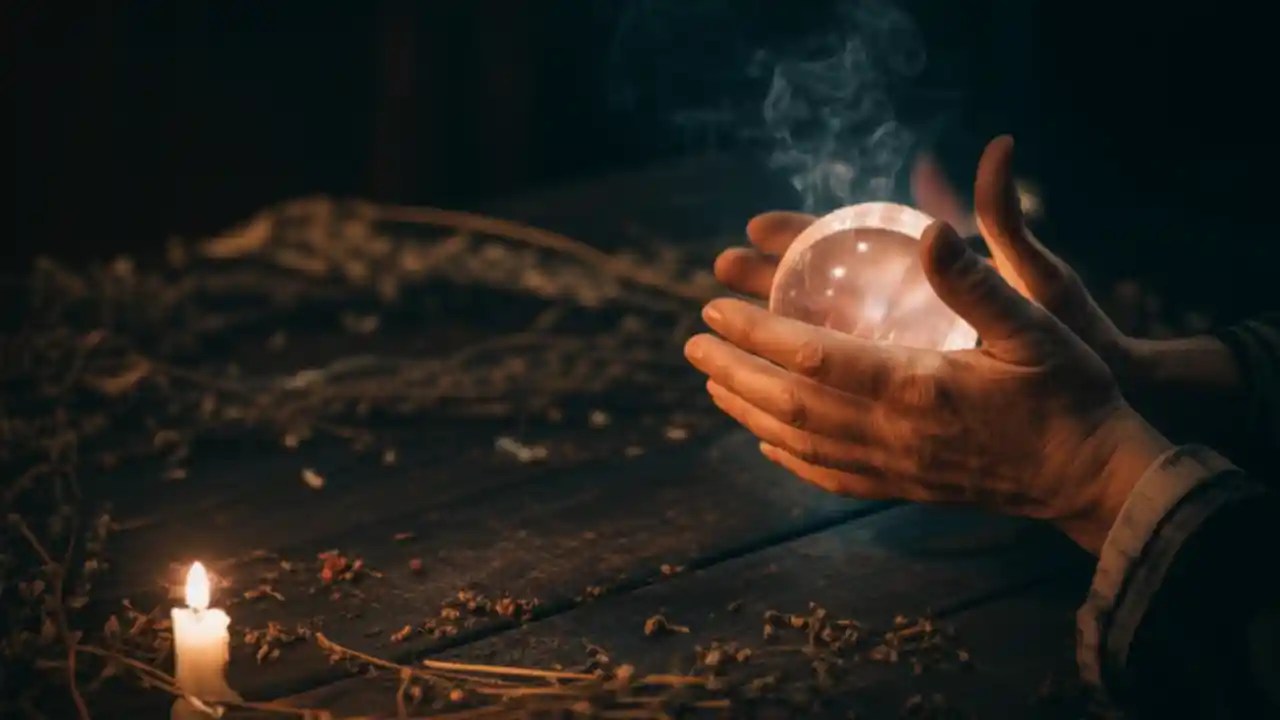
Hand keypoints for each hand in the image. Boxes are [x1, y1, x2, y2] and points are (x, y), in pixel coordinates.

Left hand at [719, 136, 1242, 448]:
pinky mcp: (902, 488)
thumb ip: (976, 281)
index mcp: (916, 385)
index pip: (811, 356)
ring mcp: (893, 467)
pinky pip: (828, 476)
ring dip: (746, 409)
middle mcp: (892, 433)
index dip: (755, 332)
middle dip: (732, 370)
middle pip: (788, 402)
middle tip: (691, 345)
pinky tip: (764, 440)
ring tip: (711, 383)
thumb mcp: (1034, 324)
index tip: (713, 311)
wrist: (1090, 475)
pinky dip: (786, 456)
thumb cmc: (1067, 392)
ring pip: (798, 441)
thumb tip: (930, 230)